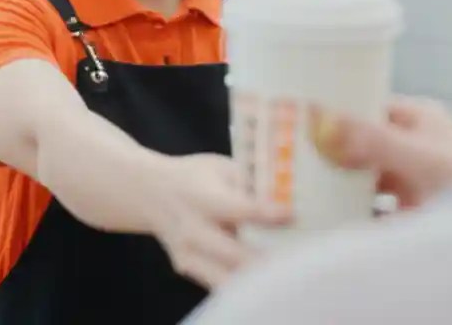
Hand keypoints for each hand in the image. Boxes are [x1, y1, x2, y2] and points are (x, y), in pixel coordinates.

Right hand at [143, 154, 290, 289]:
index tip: (294, 216)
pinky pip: (219, 284)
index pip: (239, 209)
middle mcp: (192, 230)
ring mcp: (187, 254)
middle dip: (268, 260)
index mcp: (201, 197)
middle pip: (233, 255)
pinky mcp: (188, 268)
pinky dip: (244, 285)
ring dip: (257, 280)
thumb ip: (250, 182)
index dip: (269, 214)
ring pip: (225, 280)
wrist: (149, 192)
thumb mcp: (220, 167)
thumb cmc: (195, 176)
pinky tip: (269, 281)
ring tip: (288, 276)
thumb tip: (291, 195)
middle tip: (302, 259)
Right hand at [312, 97, 451, 208]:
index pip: (366, 103)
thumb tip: (324, 119)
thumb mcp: (422, 158)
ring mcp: (411, 177)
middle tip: (289, 155)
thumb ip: (374, 141)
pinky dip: (352, 212)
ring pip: (362, 175)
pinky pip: (372, 207)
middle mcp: (413, 143)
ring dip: (337, 182)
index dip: (335, 109)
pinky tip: (326, 217)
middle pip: (359, 141)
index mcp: (419, 117)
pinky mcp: (410, 209)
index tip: (299, 116)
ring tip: (299, 186)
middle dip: (329, 150)